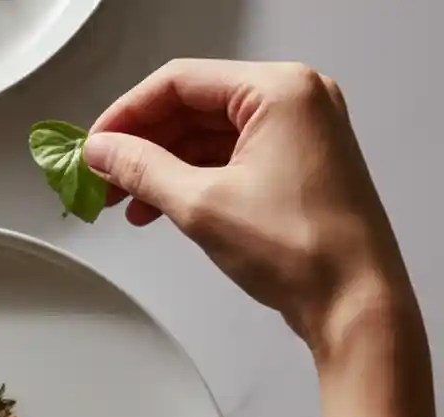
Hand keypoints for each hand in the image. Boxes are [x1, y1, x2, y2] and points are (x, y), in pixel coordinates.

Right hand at [83, 59, 416, 350]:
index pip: (180, 82)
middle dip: (142, 142)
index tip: (93, 145)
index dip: (127, 113)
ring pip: (207, 133)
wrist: (355, 303)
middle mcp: (295, 100)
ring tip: (124, 199)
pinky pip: (228, 156)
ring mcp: (299, 132)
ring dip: (161, 164)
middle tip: (102, 175)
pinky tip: (158, 206)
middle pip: (193, 105)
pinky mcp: (296, 164)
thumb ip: (141, 169)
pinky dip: (190, 177)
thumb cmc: (300, 250)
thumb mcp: (200, 204)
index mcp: (279, 90)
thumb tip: (101, 151)